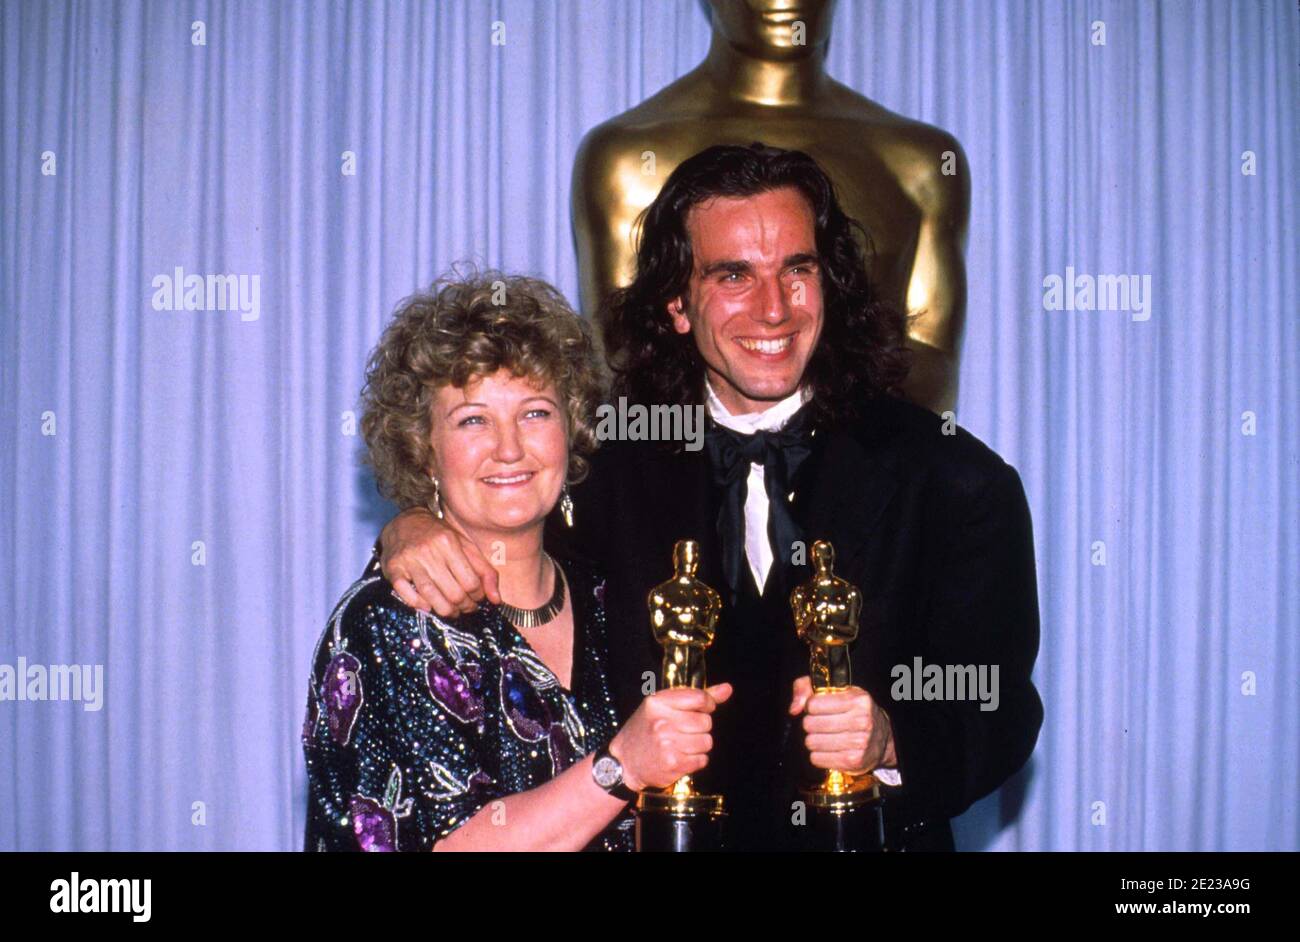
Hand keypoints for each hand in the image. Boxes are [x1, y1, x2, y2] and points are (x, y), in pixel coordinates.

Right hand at [379, 507, 501, 615]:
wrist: (404, 523)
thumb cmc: (438, 536)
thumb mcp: (466, 546)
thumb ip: (484, 570)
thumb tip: (496, 599)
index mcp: (448, 543)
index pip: (470, 582)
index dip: (478, 596)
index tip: (478, 599)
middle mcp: (428, 552)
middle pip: (453, 592)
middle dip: (464, 606)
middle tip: (466, 608)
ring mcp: (409, 561)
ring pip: (432, 597)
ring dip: (446, 611)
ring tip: (452, 611)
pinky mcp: (393, 570)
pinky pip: (408, 595)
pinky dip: (420, 605)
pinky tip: (428, 606)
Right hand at [609, 683, 733, 791]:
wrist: (624, 762)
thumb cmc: (646, 730)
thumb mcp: (663, 707)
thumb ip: (697, 697)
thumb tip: (727, 689)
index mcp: (658, 702)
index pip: (699, 698)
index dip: (707, 705)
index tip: (702, 710)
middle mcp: (662, 721)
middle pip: (706, 722)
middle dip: (700, 729)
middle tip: (683, 732)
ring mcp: (667, 743)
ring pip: (706, 742)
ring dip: (698, 746)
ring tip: (680, 746)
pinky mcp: (673, 764)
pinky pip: (702, 759)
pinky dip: (695, 761)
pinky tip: (681, 758)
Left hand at [789, 676, 896, 774]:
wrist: (883, 739)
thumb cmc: (856, 712)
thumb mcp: (838, 691)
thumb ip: (807, 688)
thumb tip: (794, 708)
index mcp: (857, 700)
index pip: (814, 704)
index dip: (811, 706)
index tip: (817, 708)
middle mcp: (860, 721)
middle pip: (810, 724)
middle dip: (810, 724)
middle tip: (820, 724)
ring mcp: (858, 743)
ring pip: (812, 742)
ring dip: (814, 740)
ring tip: (825, 737)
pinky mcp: (853, 761)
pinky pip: (816, 759)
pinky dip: (818, 755)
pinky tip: (829, 749)